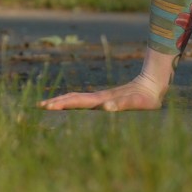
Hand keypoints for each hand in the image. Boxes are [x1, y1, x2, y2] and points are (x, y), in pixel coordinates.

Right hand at [40, 73, 166, 111]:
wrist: (153, 84)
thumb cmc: (146, 97)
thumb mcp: (136, 102)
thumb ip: (121, 104)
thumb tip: (106, 107)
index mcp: (101, 99)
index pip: (77, 101)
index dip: (62, 104)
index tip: (48, 106)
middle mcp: (98, 98)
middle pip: (72, 98)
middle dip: (56, 102)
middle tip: (39, 105)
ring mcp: (101, 98)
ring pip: (77, 98)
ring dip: (62, 101)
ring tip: (48, 104)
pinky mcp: (105, 100)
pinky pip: (84, 101)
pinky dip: (72, 103)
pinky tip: (69, 106)